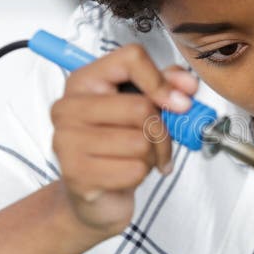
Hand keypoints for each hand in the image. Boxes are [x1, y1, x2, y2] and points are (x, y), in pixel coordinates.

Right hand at [50, 43, 197, 236]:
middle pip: (141, 107)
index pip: (131, 58)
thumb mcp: (143, 106)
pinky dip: (142, 175)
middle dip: (162, 131)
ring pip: (141, 142)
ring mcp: (67, 141)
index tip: (180, 103)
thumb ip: (165, 85)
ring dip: (152, 156)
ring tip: (138, 159)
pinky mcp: (76, 175)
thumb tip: (186, 85)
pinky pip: (134, 170)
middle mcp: (67, 107)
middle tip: (158, 144)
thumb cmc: (120, 144)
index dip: (163, 81)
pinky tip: (128, 175)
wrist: (97, 195)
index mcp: (83, 80)